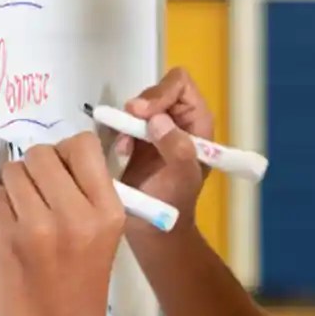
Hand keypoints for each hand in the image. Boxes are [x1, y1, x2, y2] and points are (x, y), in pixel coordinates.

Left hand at [0, 132, 125, 315]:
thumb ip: (86, 194)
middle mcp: (77, 212)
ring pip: (13, 171)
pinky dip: (2, 207)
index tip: (64, 172)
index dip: (67, 152)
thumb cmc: (84, 286)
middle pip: (42, 153)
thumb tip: (57, 155)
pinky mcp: (10, 239)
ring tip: (25, 212)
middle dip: (35, 167)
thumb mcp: (104, 235)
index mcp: (109, 210)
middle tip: (39, 193)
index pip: (82, 144)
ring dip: (15, 185)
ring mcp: (41, 225)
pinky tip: (13, 230)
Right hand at [116, 67, 214, 231]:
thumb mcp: (183, 178)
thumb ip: (177, 148)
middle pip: (156, 90)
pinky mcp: (136, 140)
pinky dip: (117, 133)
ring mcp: (156, 129)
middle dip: (140, 107)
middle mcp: (178, 120)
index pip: (181, 84)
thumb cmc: (175, 204)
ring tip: (125, 148)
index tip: (143, 113)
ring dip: (126, 122)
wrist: (154, 231)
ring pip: (137, 106)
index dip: (161, 92)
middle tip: (127, 125)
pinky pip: (122, 123)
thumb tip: (158, 120)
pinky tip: (121, 154)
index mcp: (196, 122)